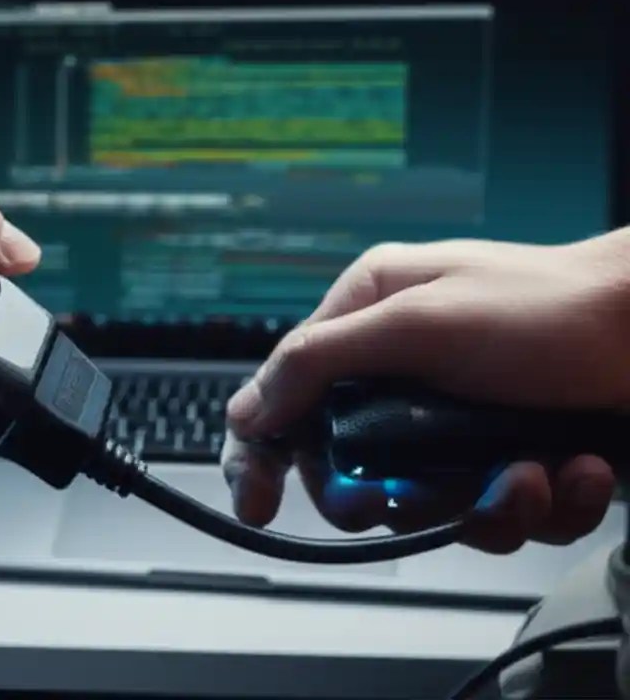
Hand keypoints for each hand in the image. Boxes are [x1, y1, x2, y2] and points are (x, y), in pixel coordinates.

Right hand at [222, 236, 626, 552]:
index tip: (259, 505)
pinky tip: (571, 470)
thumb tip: (248, 410)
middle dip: (387, 497)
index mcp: (367, 322)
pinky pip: (497, 511)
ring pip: (427, 503)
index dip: (260, 454)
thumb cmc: (550, 306)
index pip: (284, 396)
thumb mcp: (419, 321)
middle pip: (350, 468)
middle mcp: (403, 375)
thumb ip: (320, 362)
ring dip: (480, 504)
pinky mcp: (507, 456)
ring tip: (528, 474)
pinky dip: (539, 504)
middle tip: (412, 498)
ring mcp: (456, 421)